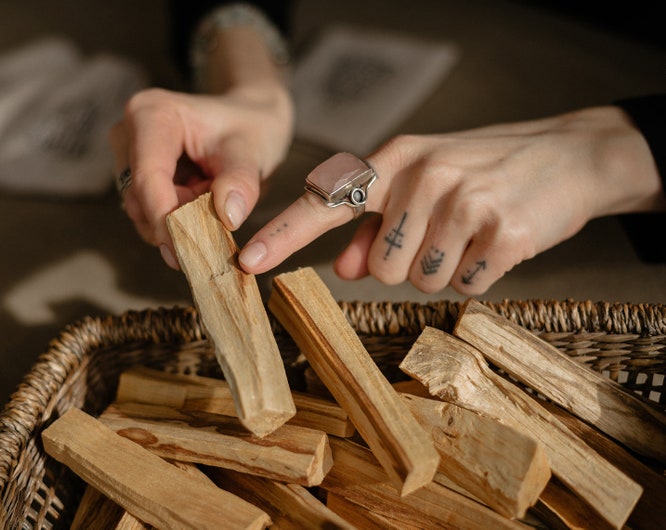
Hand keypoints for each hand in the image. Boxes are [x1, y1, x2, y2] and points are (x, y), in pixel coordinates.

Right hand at [109, 84, 292, 267]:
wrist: (247, 121)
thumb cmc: (250, 129)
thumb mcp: (252, 152)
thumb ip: (241, 183)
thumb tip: (229, 216)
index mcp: (152, 114)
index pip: (148, 178)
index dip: (166, 219)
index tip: (191, 251)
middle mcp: (128, 134)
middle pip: (140, 199)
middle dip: (178, 222)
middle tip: (220, 224)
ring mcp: (126, 158)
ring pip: (142, 213)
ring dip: (180, 221)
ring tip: (213, 200)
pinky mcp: (132, 179)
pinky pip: (148, 215)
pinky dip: (177, 220)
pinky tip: (201, 203)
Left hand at [238, 106, 663, 293]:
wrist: (571, 155)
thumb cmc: (484, 171)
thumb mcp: (423, 182)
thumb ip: (377, 224)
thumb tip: (345, 268)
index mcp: (395, 160)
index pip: (327, 202)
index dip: (283, 235)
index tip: (246, 262)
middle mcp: (423, 176)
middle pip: (380, 268)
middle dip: (406, 266)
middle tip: (441, 235)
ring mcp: (463, 202)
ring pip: (421, 281)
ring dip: (442, 272)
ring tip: (470, 235)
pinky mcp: (503, 231)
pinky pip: (465, 286)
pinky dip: (478, 276)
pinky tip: (495, 242)